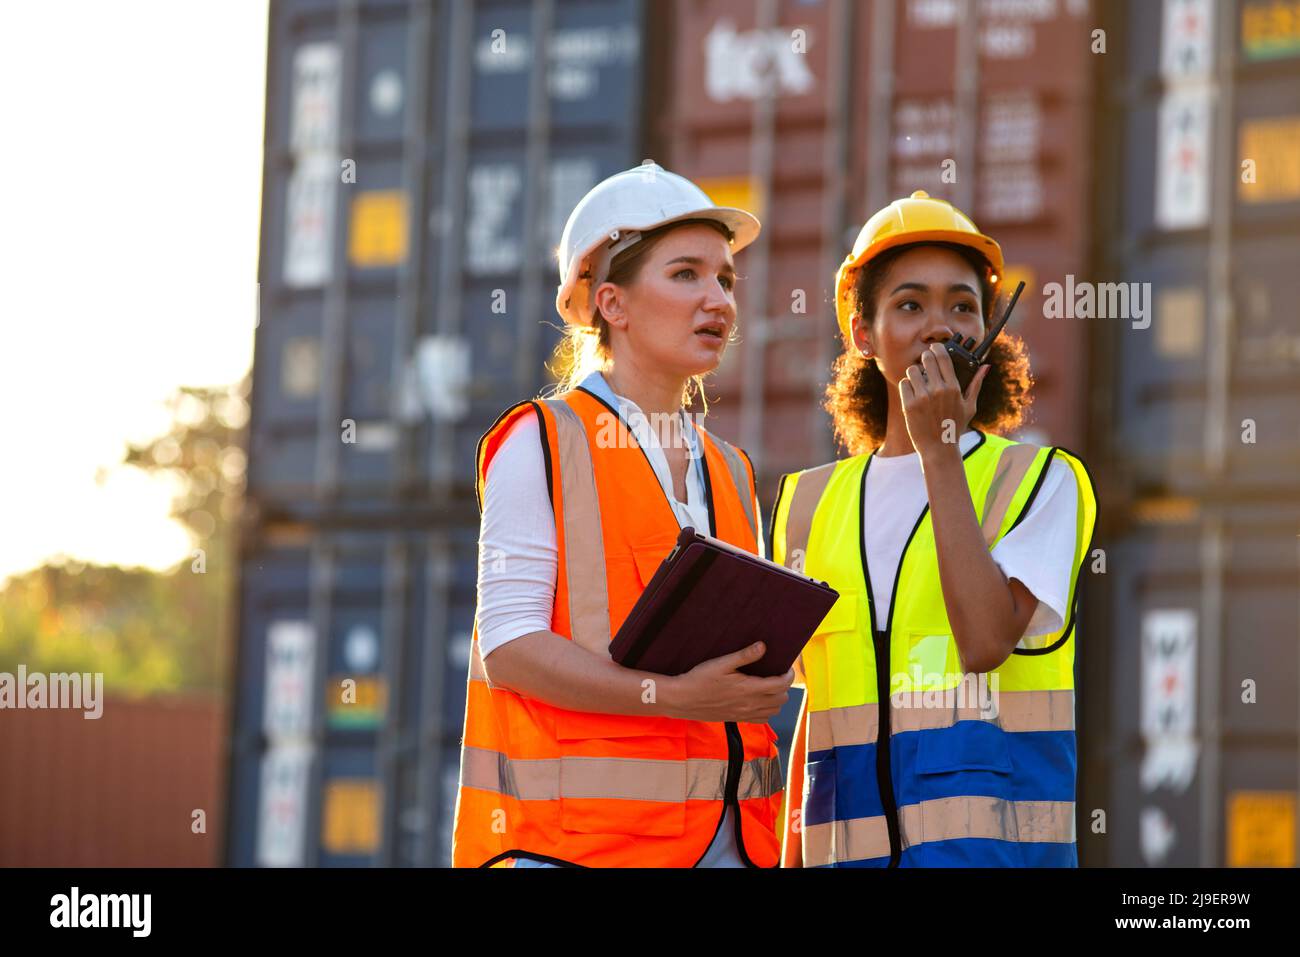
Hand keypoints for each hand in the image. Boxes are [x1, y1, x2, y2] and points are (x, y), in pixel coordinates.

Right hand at [663, 642, 793, 722]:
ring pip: (774, 711)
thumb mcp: (721, 663)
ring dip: (777, 699)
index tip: (787, 667)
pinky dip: (768, 710)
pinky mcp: (738, 719)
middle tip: (777, 673)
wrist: (683, 700)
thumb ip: (744, 656)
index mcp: (749, 689)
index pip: (781, 685)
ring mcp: (745, 714)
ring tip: (770, 686)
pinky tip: (759, 699)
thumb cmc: (700, 679)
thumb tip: (763, 647)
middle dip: (784, 686)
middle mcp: (750, 704)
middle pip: (781, 699)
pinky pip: (762, 719)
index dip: (789, 675)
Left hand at [899, 342, 989, 456]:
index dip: (936, 348)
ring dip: (914, 374)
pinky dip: (907, 387)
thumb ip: (976, 384)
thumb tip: (986, 366)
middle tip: (924, 364)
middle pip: (926, 359)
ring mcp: (922, 397)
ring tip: (918, 381)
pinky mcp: (909, 405)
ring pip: (911, 370)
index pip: (943, 356)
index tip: (934, 347)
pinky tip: (912, 393)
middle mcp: (938, 390)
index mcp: (954, 387)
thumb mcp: (970, 406)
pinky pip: (903, 384)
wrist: (939, 448)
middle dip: (924, 359)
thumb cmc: (955, 427)